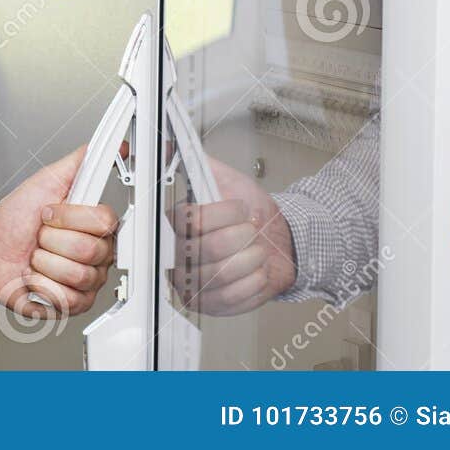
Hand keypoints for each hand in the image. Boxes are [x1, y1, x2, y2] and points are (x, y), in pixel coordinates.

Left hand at [0, 144, 117, 319]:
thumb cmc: (14, 219)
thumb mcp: (46, 181)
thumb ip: (80, 162)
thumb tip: (113, 144)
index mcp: (94, 225)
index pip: (103, 221)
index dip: (70, 216)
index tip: (48, 212)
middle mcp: (96, 255)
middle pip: (89, 250)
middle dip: (51, 239)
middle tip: (39, 236)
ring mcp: (85, 282)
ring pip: (76, 275)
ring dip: (43, 262)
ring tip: (35, 256)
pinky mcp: (71, 305)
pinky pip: (65, 299)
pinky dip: (39, 284)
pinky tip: (34, 276)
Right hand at [167, 155, 296, 315]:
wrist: (278, 243)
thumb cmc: (252, 214)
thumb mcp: (227, 180)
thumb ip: (199, 162)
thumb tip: (171, 144)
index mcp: (177, 223)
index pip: (190, 219)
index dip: (223, 214)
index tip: (240, 208)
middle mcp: (178, 254)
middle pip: (209, 248)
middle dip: (243, 236)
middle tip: (252, 230)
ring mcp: (192, 283)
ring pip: (223, 273)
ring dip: (252, 258)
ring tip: (257, 249)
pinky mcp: (209, 305)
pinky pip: (235, 296)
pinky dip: (256, 280)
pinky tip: (257, 269)